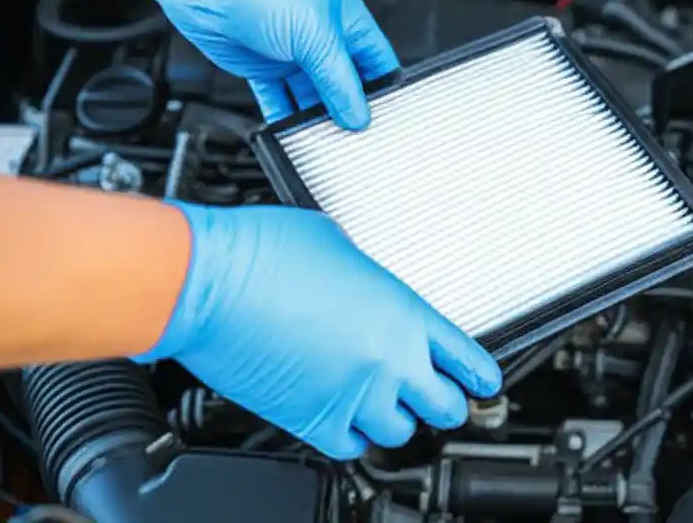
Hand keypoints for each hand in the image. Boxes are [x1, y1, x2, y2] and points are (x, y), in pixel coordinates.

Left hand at [115, 0, 398, 128]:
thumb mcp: (315, 34)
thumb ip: (339, 80)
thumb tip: (358, 115)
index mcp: (346, 18)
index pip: (377, 61)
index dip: (384, 90)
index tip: (385, 120)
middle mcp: (321, 34)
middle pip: (345, 83)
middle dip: (350, 109)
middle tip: (354, 138)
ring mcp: (290, 50)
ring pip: (311, 95)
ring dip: (316, 117)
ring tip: (322, 139)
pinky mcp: (261, 64)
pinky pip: (278, 98)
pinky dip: (283, 116)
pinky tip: (288, 130)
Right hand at [136, 202, 501, 459]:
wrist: (208, 281)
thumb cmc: (261, 250)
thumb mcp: (339, 244)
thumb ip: (370, 279)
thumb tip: (369, 290)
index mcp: (404, 313)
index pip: (466, 358)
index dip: (479, 373)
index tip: (484, 381)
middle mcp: (387, 361)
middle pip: (445, 406)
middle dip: (444, 400)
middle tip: (437, 395)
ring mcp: (350, 395)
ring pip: (400, 432)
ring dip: (397, 418)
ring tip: (387, 404)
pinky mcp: (309, 419)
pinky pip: (351, 447)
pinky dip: (355, 436)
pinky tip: (351, 421)